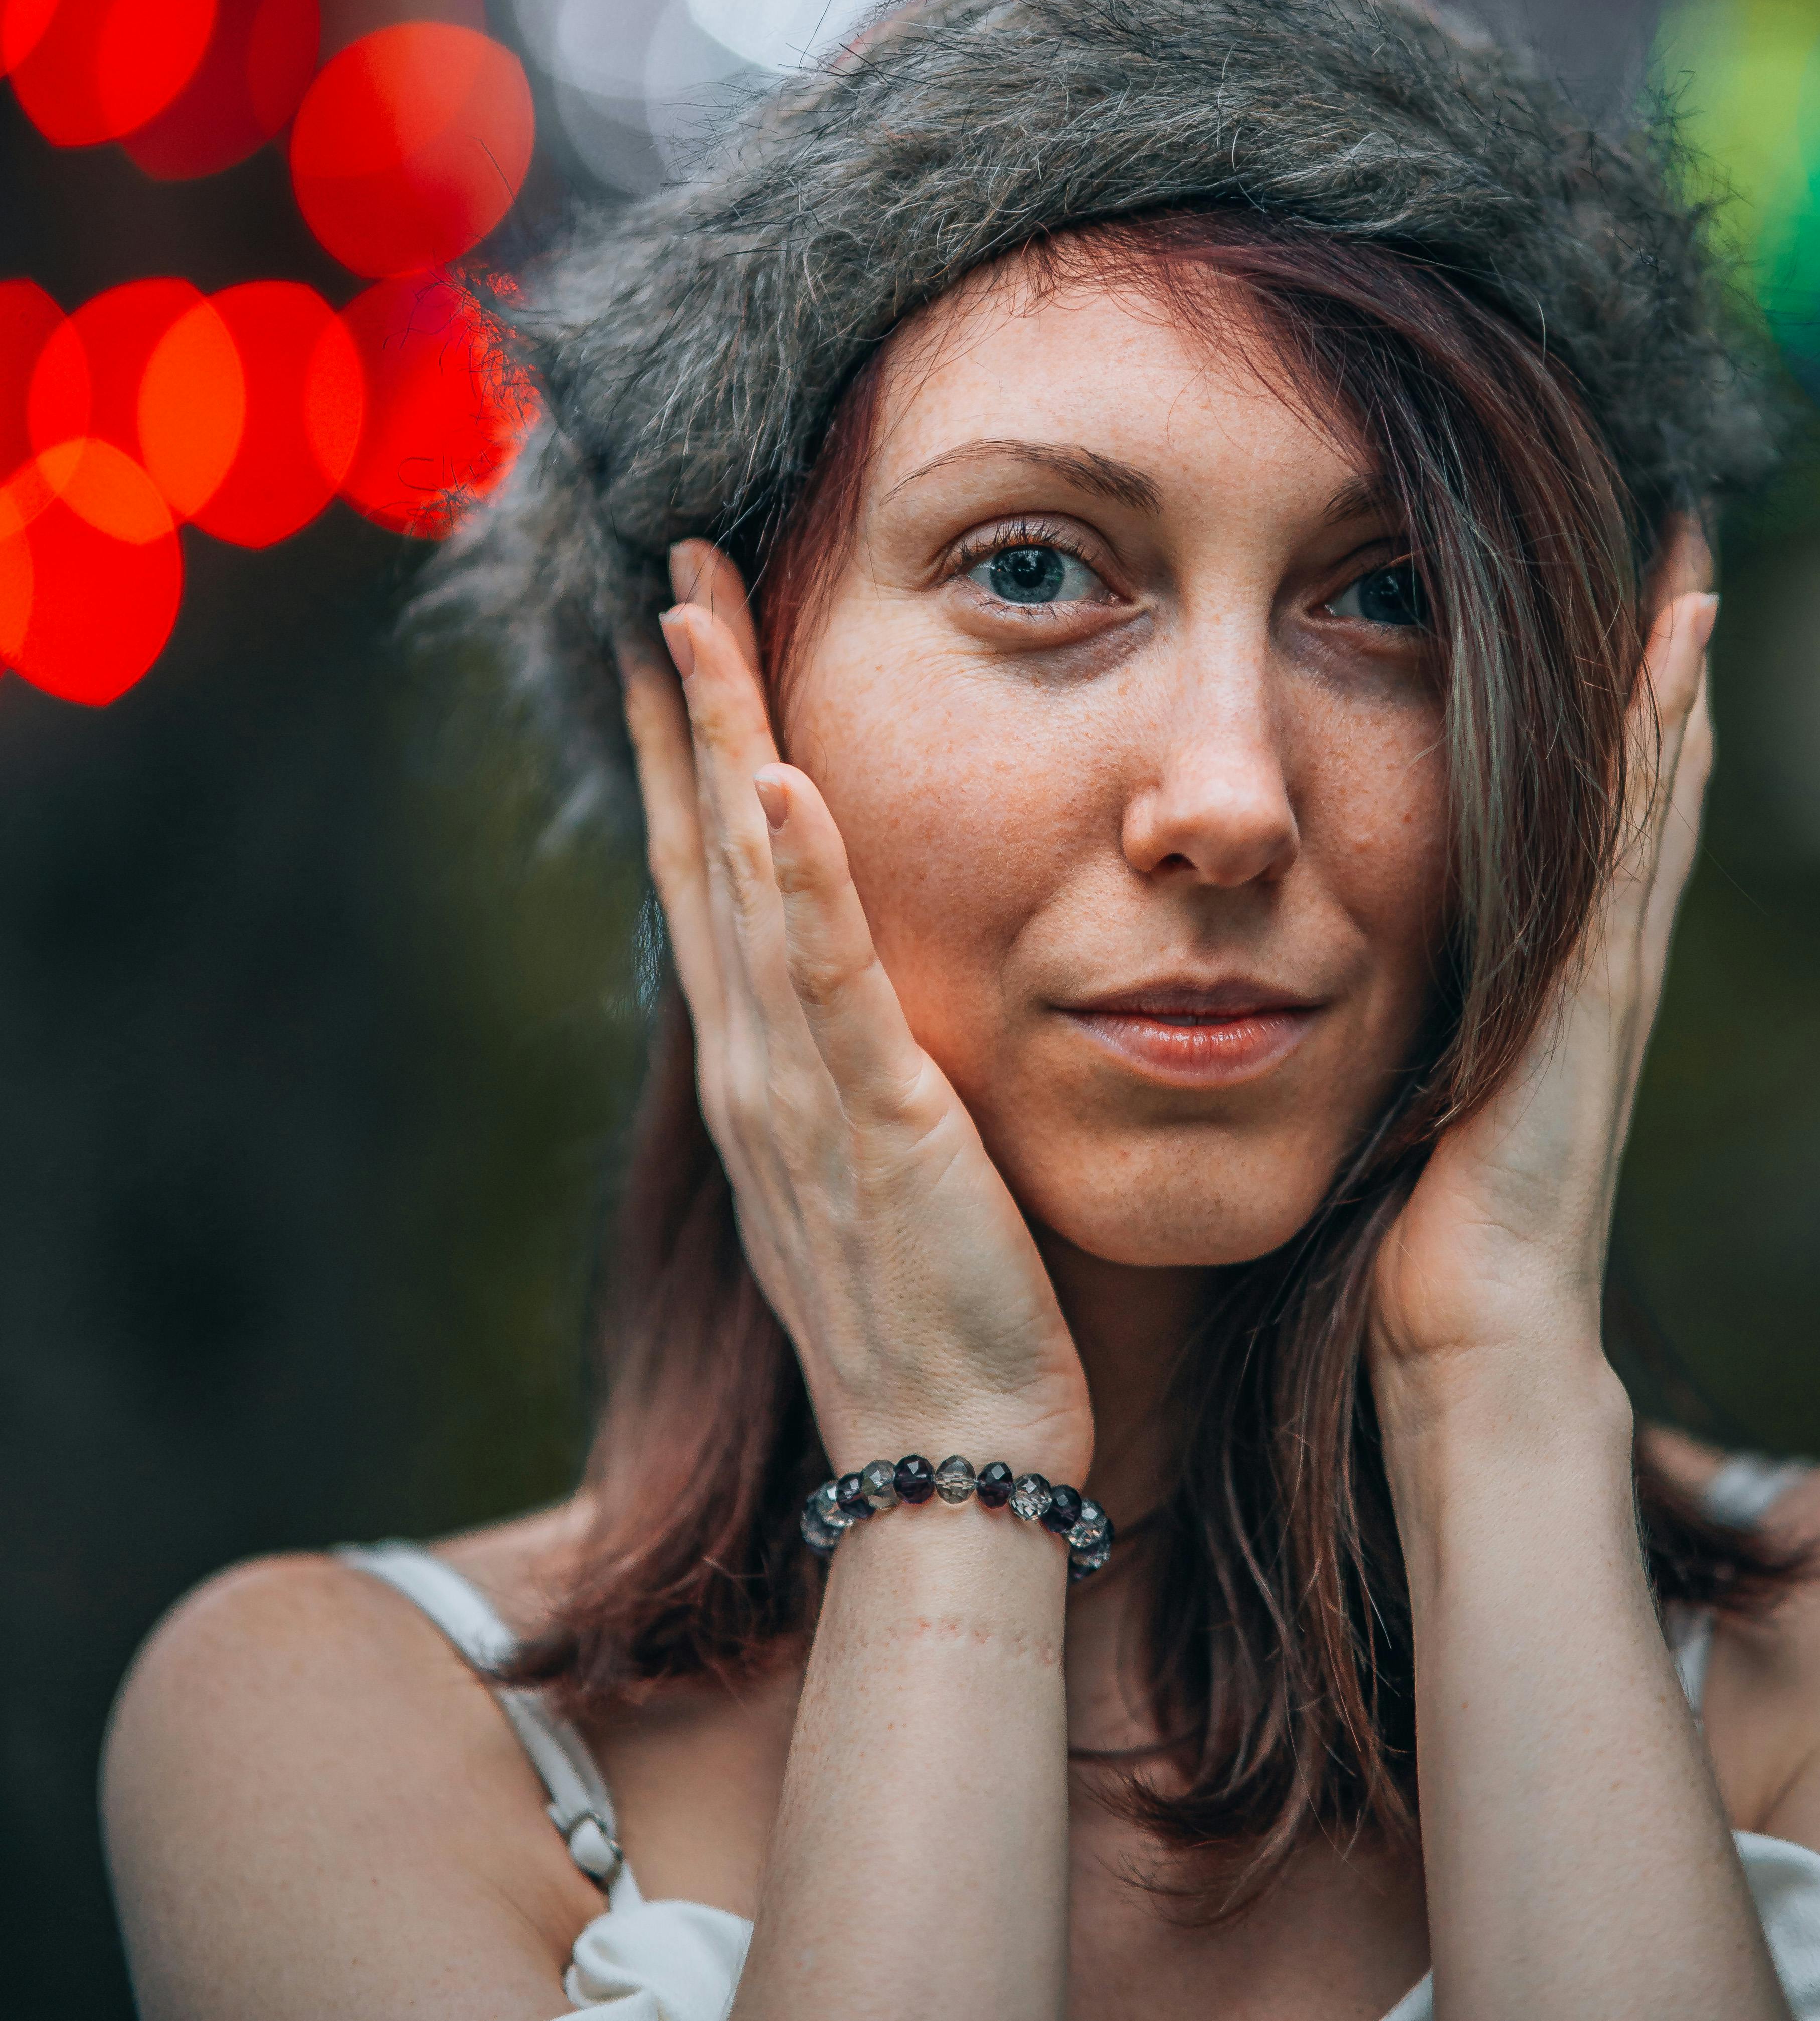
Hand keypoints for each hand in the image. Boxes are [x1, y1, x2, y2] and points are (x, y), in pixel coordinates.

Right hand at [619, 541, 1093, 1484]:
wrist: (951, 1456)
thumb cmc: (937, 1310)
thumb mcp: (880, 1161)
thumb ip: (863, 1064)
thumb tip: (872, 985)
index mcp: (762, 1065)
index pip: (710, 871)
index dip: (686, 746)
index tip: (671, 632)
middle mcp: (755, 1062)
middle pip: (702, 842)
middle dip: (683, 698)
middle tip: (667, 564)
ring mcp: (801, 1090)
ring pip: (743, 880)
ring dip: (718, 737)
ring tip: (694, 613)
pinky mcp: (877, 1121)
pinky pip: (828, 980)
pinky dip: (797, 879)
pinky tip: (775, 780)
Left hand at [1366, 527, 1717, 1412]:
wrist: (1470, 1346)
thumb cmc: (1410, 1246)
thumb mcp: (1390, 1102)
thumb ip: (1372, 1036)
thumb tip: (1291, 979)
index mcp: (1533, 992)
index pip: (1578, 832)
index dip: (1607, 733)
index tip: (1615, 624)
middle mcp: (1585, 975)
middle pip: (1637, 798)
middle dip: (1658, 683)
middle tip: (1681, 561)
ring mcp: (1601, 986)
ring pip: (1645, 807)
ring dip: (1669, 695)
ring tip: (1689, 582)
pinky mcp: (1590, 1003)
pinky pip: (1625, 855)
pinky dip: (1653, 763)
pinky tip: (1670, 677)